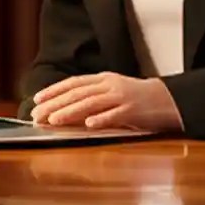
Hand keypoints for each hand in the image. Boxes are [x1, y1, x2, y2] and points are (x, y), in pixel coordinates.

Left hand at [29, 72, 182, 132]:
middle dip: (55, 104)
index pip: (73, 83)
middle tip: (37, 114)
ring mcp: (122, 97)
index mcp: (103, 79)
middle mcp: (110, 85)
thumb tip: (63, 108)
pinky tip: (88, 125)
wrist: (168, 100)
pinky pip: (115, 115)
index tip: (36, 99)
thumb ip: (91, 97)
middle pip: (77, 94)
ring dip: (70, 112)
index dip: (53, 90)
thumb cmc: (136, 99)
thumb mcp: (112, 92)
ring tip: (54, 120)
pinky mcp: (134, 110)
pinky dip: (101, 119)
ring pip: (91, 103)